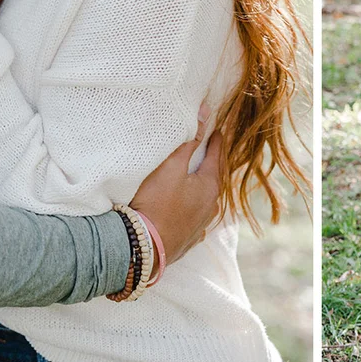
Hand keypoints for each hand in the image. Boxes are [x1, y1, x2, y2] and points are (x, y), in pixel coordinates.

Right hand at [130, 104, 221, 263]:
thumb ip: (189, 141)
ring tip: (199, 178)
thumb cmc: (156, 203)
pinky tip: (191, 211)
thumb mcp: (171, 167)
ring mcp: (200, 226)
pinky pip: (196, 220)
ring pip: (207, 201)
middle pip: (214, 179)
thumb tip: (204, 115)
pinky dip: (194, 210)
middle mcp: (211, 207)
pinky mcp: (188, 240)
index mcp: (210, 187)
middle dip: (212, 164)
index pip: (217, 157)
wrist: (143, 247)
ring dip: (204, 188)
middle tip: (210, 151)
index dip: (216, 142)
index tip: (217, 131)